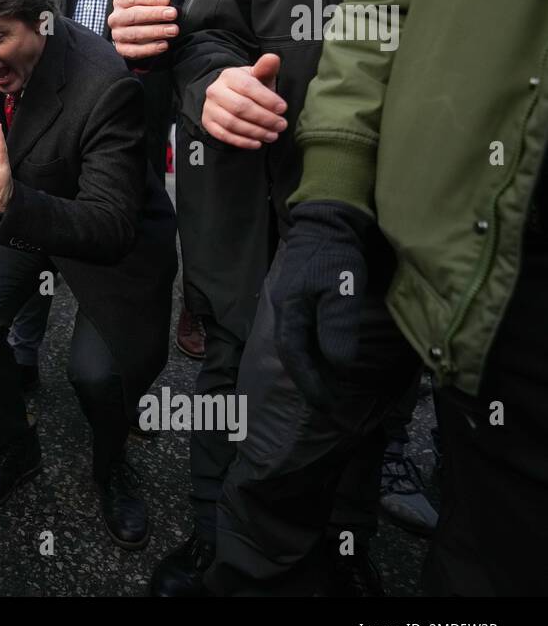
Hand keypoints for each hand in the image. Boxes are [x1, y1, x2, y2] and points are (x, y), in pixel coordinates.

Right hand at [109, 0, 177, 58]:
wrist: (136, 33)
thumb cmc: (144, 12)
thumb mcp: (150, 0)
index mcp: (121, 2)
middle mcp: (116, 18)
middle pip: (134, 15)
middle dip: (155, 14)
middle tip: (173, 14)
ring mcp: (117, 35)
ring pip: (135, 33)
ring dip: (156, 32)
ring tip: (173, 30)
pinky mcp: (121, 49)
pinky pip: (134, 51)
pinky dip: (150, 49)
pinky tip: (164, 45)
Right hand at [201, 54, 286, 148]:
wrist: (226, 96)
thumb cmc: (247, 87)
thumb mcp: (257, 76)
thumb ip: (266, 68)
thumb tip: (273, 58)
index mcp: (229, 76)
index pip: (247, 87)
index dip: (266, 99)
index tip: (283, 108)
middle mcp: (215, 91)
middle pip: (240, 107)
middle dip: (264, 118)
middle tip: (281, 125)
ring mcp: (209, 108)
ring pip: (232, 123)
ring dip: (255, 132)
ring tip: (272, 135)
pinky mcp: (208, 123)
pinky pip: (224, 135)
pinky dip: (242, 141)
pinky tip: (257, 143)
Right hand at [270, 202, 376, 417]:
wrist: (328, 219)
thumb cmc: (336, 253)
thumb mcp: (342, 288)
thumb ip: (337, 326)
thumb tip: (337, 365)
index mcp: (291, 311)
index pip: (295, 357)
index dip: (311, 384)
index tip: (326, 406)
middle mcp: (285, 309)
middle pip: (290, 354)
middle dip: (307, 381)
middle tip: (326, 404)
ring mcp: (289, 301)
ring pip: (293, 343)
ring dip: (307, 367)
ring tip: (324, 385)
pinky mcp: (299, 294)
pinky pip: (300, 331)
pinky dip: (310, 349)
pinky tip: (322, 354)